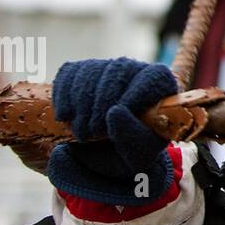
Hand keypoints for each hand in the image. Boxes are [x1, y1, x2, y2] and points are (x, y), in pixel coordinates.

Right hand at [45, 58, 177, 206]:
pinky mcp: (83, 73)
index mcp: (161, 88)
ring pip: (92, 70)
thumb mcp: (139, 156)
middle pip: (118, 71)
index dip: (135, 93)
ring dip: (81, 103)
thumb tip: (114, 112)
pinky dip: (63, 94)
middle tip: (94, 133)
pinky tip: (66, 116)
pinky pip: (71, 73)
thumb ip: (133, 137)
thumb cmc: (131, 152)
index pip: (154, 76)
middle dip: (100, 105)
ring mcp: (109, 69)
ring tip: (83, 132)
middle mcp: (137, 71)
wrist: (105, 154)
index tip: (115, 116)